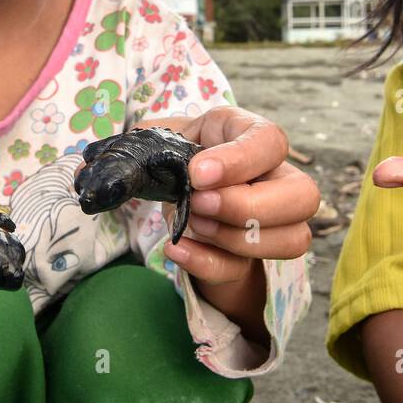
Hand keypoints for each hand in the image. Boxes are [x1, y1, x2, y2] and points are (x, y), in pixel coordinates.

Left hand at [108, 107, 317, 294]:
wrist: (176, 189)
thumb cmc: (176, 155)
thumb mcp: (159, 138)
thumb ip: (139, 145)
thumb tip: (97, 170)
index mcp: (250, 134)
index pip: (272, 142)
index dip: (241, 160)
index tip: (198, 175)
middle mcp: (275, 176)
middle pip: (305, 196)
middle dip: (250, 207)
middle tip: (199, 204)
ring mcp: (271, 220)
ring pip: (294, 239)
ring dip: (237, 238)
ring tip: (192, 224)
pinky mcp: (249, 255)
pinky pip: (245, 269)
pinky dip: (209, 264)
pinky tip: (176, 250)